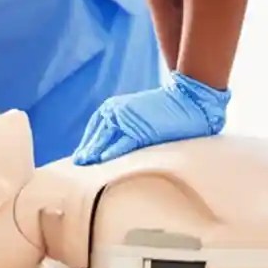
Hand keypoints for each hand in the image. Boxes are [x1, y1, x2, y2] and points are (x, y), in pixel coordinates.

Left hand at [72, 72, 230, 165]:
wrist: (189, 99)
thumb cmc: (166, 110)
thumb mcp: (137, 116)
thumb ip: (123, 128)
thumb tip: (110, 148)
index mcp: (113, 108)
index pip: (94, 129)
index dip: (87, 144)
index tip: (81, 158)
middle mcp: (115, 111)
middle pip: (96, 135)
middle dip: (87, 151)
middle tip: (78, 166)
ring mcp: (127, 119)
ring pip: (105, 139)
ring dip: (94, 154)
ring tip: (86, 168)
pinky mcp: (140, 128)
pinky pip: (122, 143)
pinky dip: (111, 152)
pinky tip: (103, 161)